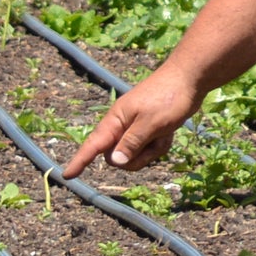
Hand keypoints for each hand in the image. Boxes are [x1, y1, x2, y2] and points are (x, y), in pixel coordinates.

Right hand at [66, 69, 201, 175]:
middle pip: (117, 158)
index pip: (93, 145)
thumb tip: (114, 162)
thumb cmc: (169, 98)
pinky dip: (160, 145)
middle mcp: (121, 126)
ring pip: (135, 156)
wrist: (189, 79)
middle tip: (154, 141)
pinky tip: (169, 132)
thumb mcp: (151, 123)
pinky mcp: (147, 131)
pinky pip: (149, 150)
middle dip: (136, 157)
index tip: (66, 175)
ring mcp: (135, 129)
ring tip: (164, 133)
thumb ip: (132, 143)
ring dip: (152, 150)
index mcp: (116, 120)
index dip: (80, 161)